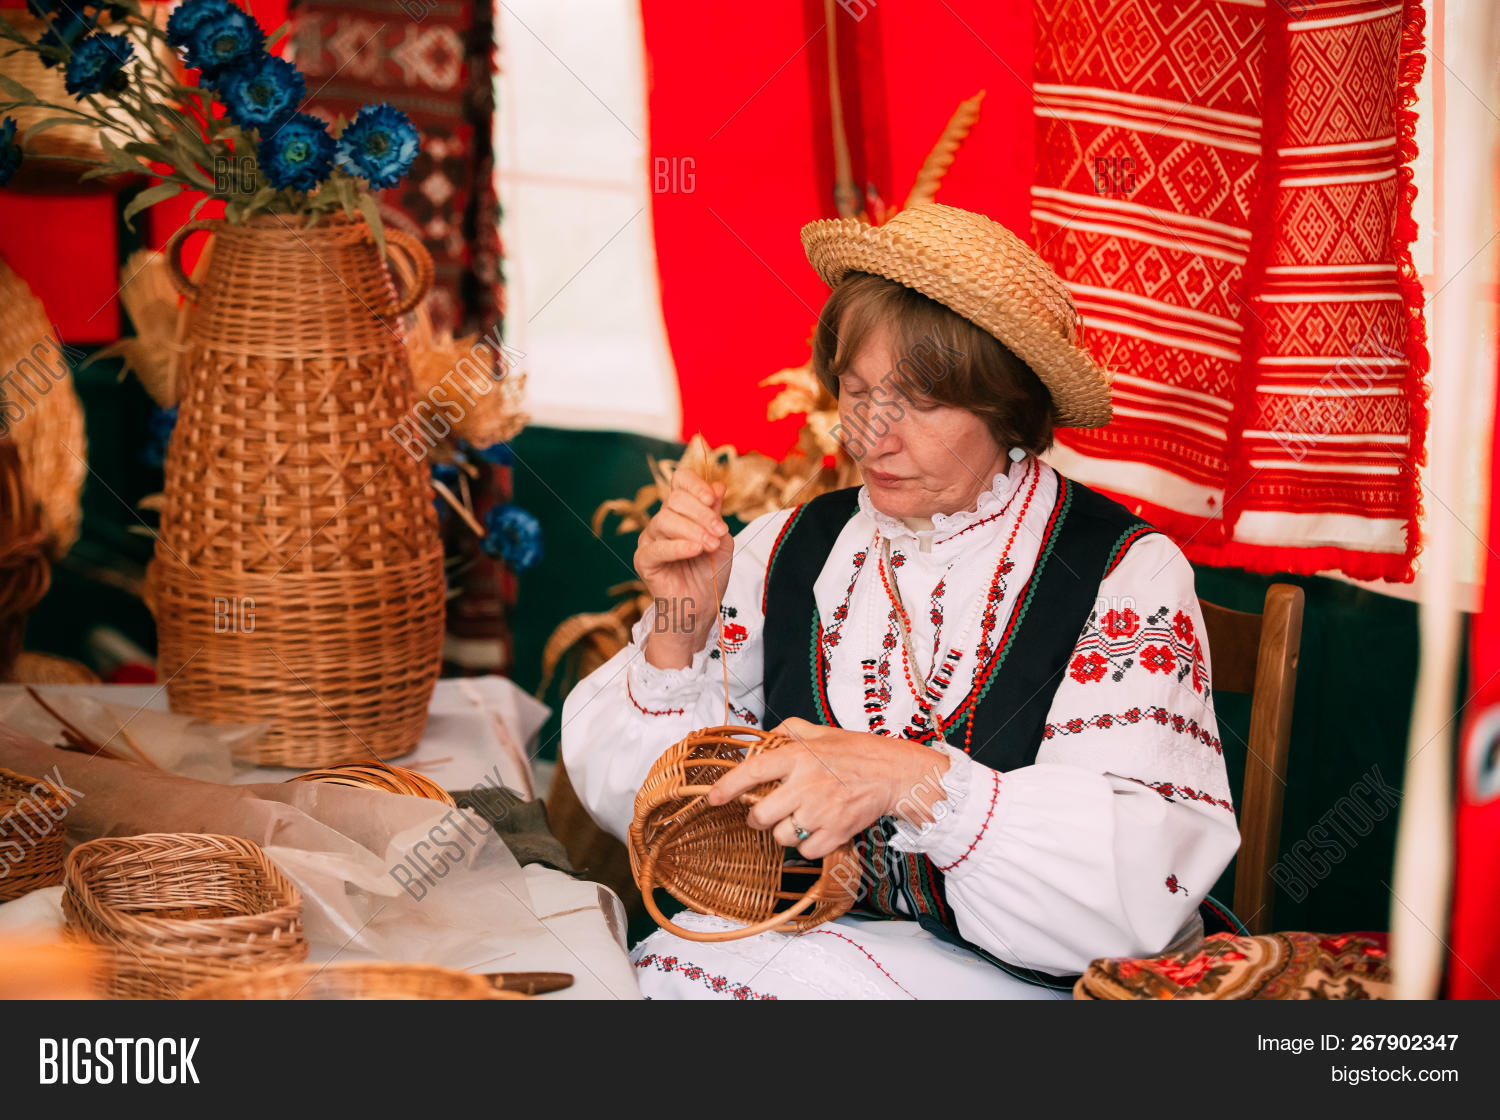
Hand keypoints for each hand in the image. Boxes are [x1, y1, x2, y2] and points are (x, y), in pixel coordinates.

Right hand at [634, 466, 733, 668]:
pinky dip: (679, 547)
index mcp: (680, 512)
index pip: (680, 482)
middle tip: (720, 532)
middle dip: (702, 514)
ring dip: (694, 531)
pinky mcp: (644, 560)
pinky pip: (657, 548)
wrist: (701, 607)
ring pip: (665, 520)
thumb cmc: (709, 573)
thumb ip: (717, 514)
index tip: (713, 499)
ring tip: (710, 546)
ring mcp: (650, 540)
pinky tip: (695, 550)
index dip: (695, 485)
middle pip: (674, 500)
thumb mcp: (721, 539)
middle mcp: (662, 521)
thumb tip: (718, 486)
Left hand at [706, 718, 952, 858]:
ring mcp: (819, 812)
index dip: (727, 787)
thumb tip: (762, 738)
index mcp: (797, 757)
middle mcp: (804, 785)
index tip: (713, 799)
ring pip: (780, 837)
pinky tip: (818, 829)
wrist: (893, 774)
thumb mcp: (821, 732)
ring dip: (784, 832)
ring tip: (800, 817)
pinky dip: (807, 846)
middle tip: (766, 811)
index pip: (751, 772)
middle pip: (759, 816)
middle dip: (758, 817)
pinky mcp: (835, 834)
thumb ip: (788, 732)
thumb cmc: (856, 752)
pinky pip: (805, 852)